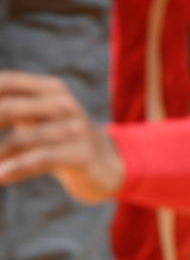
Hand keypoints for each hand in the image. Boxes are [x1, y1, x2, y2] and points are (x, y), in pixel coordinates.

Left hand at [0, 72, 124, 201]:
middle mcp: (63, 103)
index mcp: (50, 88)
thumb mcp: (38, 117)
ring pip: (23, 139)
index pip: (4, 84)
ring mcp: (75, 128)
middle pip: (9, 109)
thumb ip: (10, 108)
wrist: (109, 164)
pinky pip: (42, 160)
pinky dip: (17, 168)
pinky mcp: (81, 154)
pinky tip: (1, 176)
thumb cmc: (60, 139)